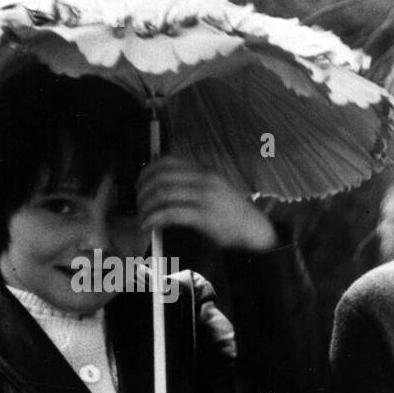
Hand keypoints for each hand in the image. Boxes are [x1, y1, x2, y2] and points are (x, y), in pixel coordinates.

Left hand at [137, 156, 276, 251]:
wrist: (255, 231)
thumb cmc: (233, 214)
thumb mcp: (215, 189)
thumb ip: (193, 183)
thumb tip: (161, 186)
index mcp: (205, 170)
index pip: (167, 161)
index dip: (147, 171)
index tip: (139, 185)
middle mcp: (203, 179)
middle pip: (160, 177)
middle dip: (142, 191)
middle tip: (138, 204)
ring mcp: (204, 197)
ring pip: (162, 194)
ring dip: (146, 207)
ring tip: (142, 218)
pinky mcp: (203, 216)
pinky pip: (170, 213)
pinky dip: (154, 218)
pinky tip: (148, 225)